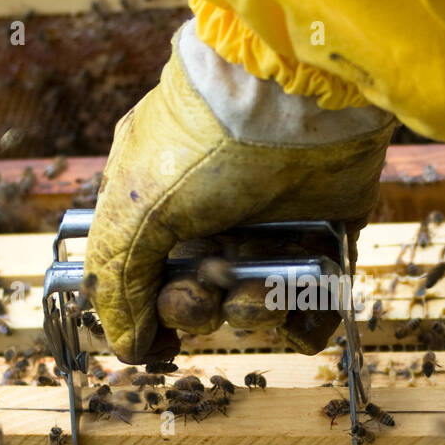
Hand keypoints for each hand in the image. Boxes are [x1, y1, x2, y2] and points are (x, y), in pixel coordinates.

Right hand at [84, 20, 394, 362]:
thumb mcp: (134, 210)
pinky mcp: (327, 230)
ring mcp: (273, 221)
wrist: (295, 98)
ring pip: (259, 298)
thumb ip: (117, 282)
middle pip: (204, 293)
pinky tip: (297, 321)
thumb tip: (126, 346)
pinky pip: (317, 295)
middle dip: (200, 310)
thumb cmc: (203, 143)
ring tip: (255, 297)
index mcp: (160, 200)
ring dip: (252, 314)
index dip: (151, 312)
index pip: (148, 274)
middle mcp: (215, 212)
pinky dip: (309, 320)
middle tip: (204, 296)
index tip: (158, 337)